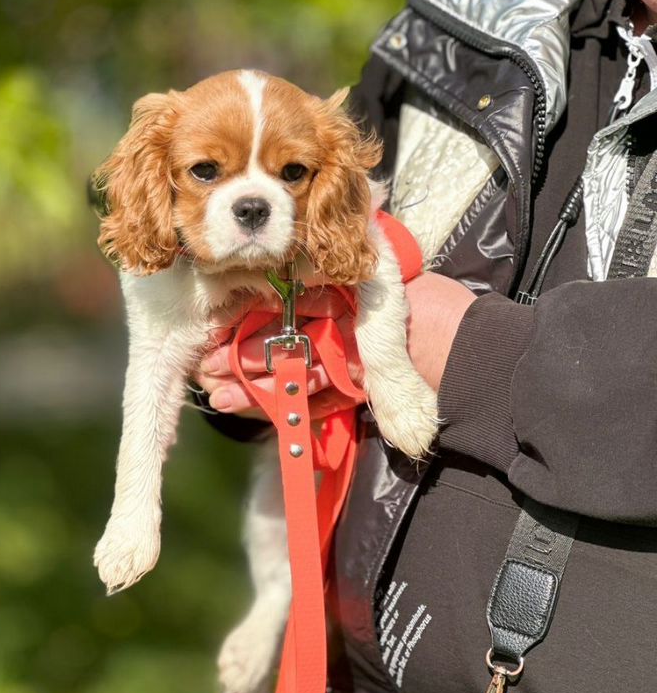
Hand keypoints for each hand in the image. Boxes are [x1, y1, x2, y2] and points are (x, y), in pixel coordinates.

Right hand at [194, 273, 475, 419]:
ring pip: (290, 368)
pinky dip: (280, 402)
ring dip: (251, 381)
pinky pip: (311, 395)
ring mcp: (350, 358)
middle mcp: (346, 321)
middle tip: (206, 366)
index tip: (219, 326)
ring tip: (214, 391)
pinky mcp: (356, 389)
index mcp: (349, 288)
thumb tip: (309, 318)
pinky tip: (243, 404)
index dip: (250, 314)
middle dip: (242, 353)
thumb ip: (329, 296)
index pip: (287, 298)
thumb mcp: (383, 301)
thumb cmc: (437, 324)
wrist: (486, 375)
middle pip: (282, 335)